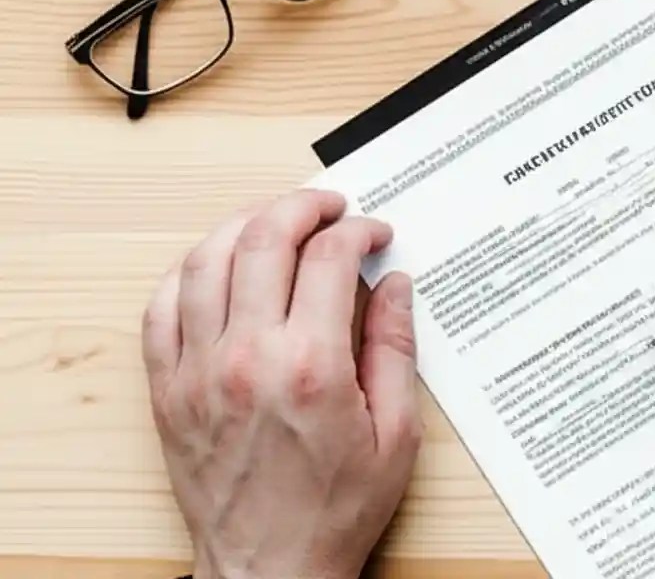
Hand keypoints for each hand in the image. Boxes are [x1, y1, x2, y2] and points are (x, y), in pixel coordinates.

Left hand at [141, 189, 421, 578]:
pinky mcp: (169, 389)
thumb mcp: (397, 433)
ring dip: (244, 225)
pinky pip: (161, 307)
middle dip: (303, 207)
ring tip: (276, 221)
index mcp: (311, 366)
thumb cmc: (336, 509)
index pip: (329, 258)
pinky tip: (218, 266)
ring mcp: (199, 370)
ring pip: (206, 260)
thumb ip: (395, 346)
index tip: (374, 235)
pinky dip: (188, 271)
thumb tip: (394, 283)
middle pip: (264, 239)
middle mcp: (247, 357)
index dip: (358, 231)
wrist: (272, 569)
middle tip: (329, 207)